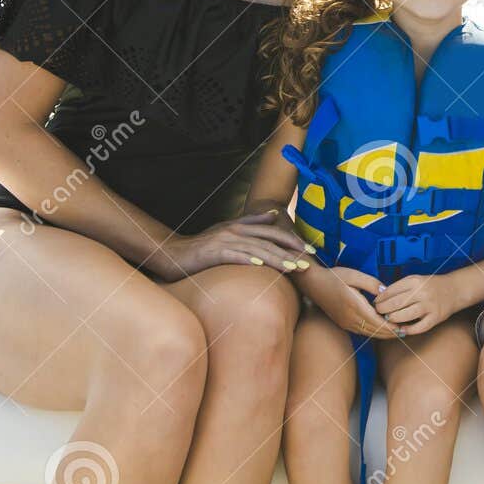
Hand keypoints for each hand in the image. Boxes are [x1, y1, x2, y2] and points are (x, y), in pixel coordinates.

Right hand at [154, 209, 315, 280]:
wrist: (172, 253)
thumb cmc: (203, 246)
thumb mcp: (228, 230)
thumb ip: (251, 222)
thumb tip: (273, 214)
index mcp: (240, 226)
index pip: (273, 232)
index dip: (293, 240)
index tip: (310, 250)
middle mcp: (235, 231)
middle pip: (269, 240)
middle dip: (291, 251)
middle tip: (309, 262)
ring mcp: (224, 241)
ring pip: (256, 249)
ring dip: (277, 259)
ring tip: (294, 268)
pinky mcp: (213, 252)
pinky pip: (234, 255)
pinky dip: (248, 259)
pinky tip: (261, 266)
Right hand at [305, 266, 397, 339]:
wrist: (314, 284)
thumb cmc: (335, 276)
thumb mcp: (354, 275)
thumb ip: (372, 284)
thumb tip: (386, 292)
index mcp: (355, 306)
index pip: (377, 322)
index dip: (392, 327)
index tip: (404, 327)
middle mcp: (350, 318)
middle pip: (375, 331)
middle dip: (391, 333)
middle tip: (405, 332)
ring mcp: (346, 323)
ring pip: (369, 334)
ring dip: (383, 335)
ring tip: (397, 332)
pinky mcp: (343, 323)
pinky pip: (362, 332)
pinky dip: (374, 332)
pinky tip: (382, 329)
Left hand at [373, 273, 461, 336]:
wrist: (454, 289)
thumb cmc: (430, 285)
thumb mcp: (415, 279)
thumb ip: (399, 287)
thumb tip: (380, 296)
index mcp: (415, 281)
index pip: (391, 290)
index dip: (380, 298)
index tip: (375, 303)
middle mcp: (422, 292)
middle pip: (396, 303)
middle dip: (383, 309)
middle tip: (378, 312)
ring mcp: (429, 305)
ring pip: (405, 315)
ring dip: (393, 319)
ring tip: (388, 319)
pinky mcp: (435, 317)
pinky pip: (418, 327)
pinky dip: (408, 330)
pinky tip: (401, 329)